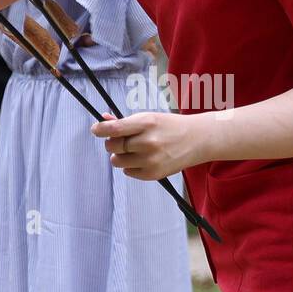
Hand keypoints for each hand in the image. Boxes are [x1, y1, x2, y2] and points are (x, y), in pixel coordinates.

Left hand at [91, 111, 205, 180]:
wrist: (197, 140)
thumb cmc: (169, 126)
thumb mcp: (148, 117)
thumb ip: (125, 121)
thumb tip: (102, 120)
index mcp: (146, 123)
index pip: (114, 129)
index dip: (100, 129)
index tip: (96, 129)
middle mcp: (148, 142)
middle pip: (113, 146)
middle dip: (111, 142)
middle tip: (119, 140)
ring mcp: (151, 160)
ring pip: (117, 161)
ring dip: (119, 155)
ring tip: (131, 150)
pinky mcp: (154, 174)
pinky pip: (128, 172)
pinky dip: (129, 166)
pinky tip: (141, 158)